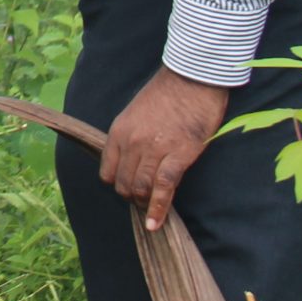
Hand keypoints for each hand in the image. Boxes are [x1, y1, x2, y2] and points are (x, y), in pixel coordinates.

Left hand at [100, 67, 229, 232]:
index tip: (127, 189)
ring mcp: (154, 149)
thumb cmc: (167, 93)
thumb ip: (130, 137)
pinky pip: (164, 188)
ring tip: (150, 213)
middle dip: (132, 197)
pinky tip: (157, 222)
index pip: (108, 172)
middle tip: (142, 203)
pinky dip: (159, 208)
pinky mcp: (178, 155)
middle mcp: (132, 142)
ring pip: (141, 188)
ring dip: (145, 205)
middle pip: (124, 184)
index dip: (118, 184)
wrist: (193, 78)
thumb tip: (132, 160)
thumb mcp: (136, 113)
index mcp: (119, 131)